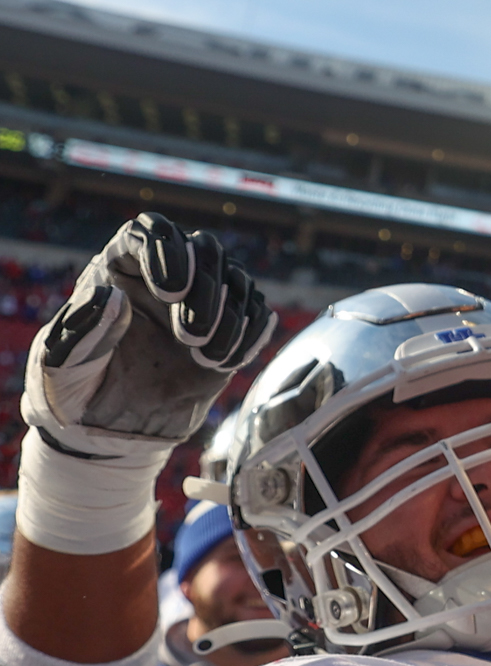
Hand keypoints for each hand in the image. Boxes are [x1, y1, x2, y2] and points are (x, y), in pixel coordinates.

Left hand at [18, 215, 275, 554]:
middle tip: (190, 336)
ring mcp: (201, 300)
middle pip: (204, 249)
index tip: (171, 292)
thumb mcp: (61, 368)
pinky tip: (224, 362)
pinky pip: (255, 314)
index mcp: (119, 268)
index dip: (168, 251)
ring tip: (206, 357)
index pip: (151, 232)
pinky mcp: (228, 329)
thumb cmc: (73, 393)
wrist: (109, 433)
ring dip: (230, 316)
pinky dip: (248, 334)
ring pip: (235, 278)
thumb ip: (82, 332)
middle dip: (206, 290)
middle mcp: (165, 274)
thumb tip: (112, 297)